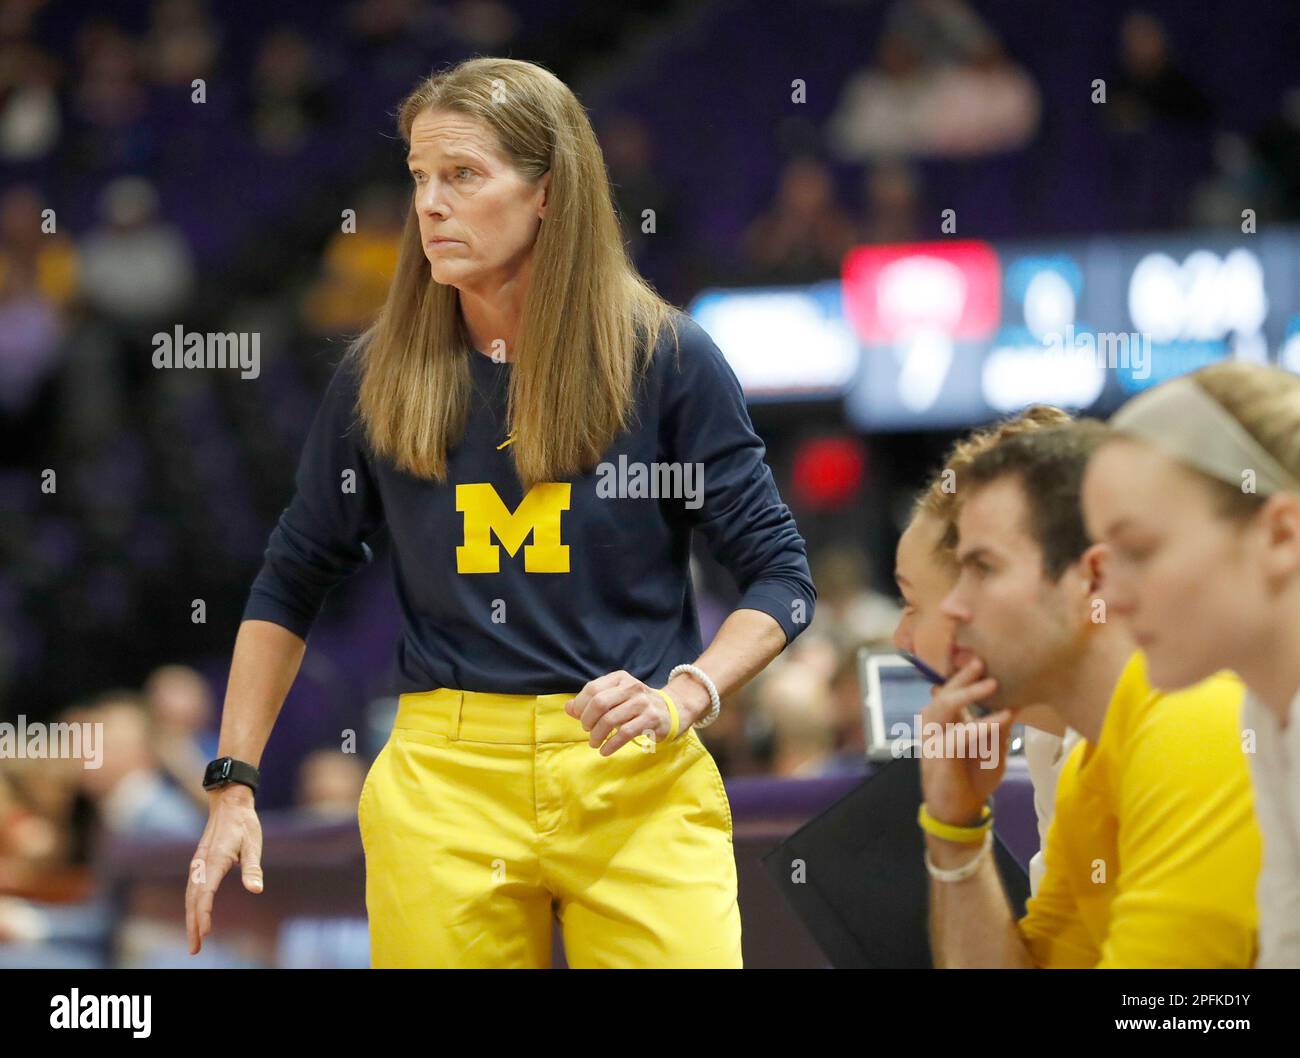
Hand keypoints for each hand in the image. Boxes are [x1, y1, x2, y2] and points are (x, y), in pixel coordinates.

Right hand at [185, 783, 262, 954]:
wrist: (229, 802)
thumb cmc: (244, 823)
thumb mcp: (254, 844)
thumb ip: (252, 868)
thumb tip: (256, 890)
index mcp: (214, 860)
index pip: (205, 893)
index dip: (204, 914)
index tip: (206, 932)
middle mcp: (201, 864)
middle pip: (193, 899)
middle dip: (192, 924)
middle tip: (194, 948)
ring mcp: (197, 863)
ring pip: (189, 895)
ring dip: (190, 917)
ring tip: (195, 938)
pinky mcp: (198, 862)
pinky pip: (192, 888)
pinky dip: (191, 905)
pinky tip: (195, 916)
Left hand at [565, 670, 688, 755]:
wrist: (671, 710)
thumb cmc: (636, 705)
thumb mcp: (615, 697)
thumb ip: (591, 702)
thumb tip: (568, 707)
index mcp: (620, 678)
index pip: (592, 688)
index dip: (581, 705)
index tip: (579, 718)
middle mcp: (632, 687)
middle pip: (599, 703)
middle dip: (587, 720)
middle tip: (587, 731)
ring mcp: (643, 703)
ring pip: (610, 720)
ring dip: (597, 735)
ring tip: (594, 742)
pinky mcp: (651, 719)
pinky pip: (625, 733)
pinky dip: (611, 745)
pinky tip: (605, 750)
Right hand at [918, 657, 1016, 829]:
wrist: (958, 813)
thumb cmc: (973, 779)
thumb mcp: (992, 750)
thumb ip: (998, 728)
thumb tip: (1012, 704)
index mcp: (946, 723)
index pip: (949, 692)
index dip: (962, 676)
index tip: (980, 659)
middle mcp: (935, 728)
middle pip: (943, 694)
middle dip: (961, 677)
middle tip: (980, 660)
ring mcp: (933, 741)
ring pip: (942, 708)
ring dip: (966, 694)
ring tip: (991, 684)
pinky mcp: (939, 757)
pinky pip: (958, 735)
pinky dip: (981, 725)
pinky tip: (1003, 716)